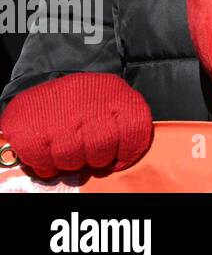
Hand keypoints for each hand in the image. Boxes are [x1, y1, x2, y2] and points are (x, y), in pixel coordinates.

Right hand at [0, 73, 152, 178]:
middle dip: (97, 158)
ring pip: (73, 158)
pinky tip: (47, 155)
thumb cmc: (78, 103)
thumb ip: (120, 124)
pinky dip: (46, 166)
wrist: (36, 89)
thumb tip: (123, 158)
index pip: (135, 127)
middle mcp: (89, 103)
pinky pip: (46, 162)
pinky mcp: (32, 131)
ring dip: (70, 162)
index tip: (119, 159)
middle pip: (103, 146)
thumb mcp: (107, 101)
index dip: (129, 150)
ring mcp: (59, 117)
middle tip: (87, 154)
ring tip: (66, 151)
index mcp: (115, 94)